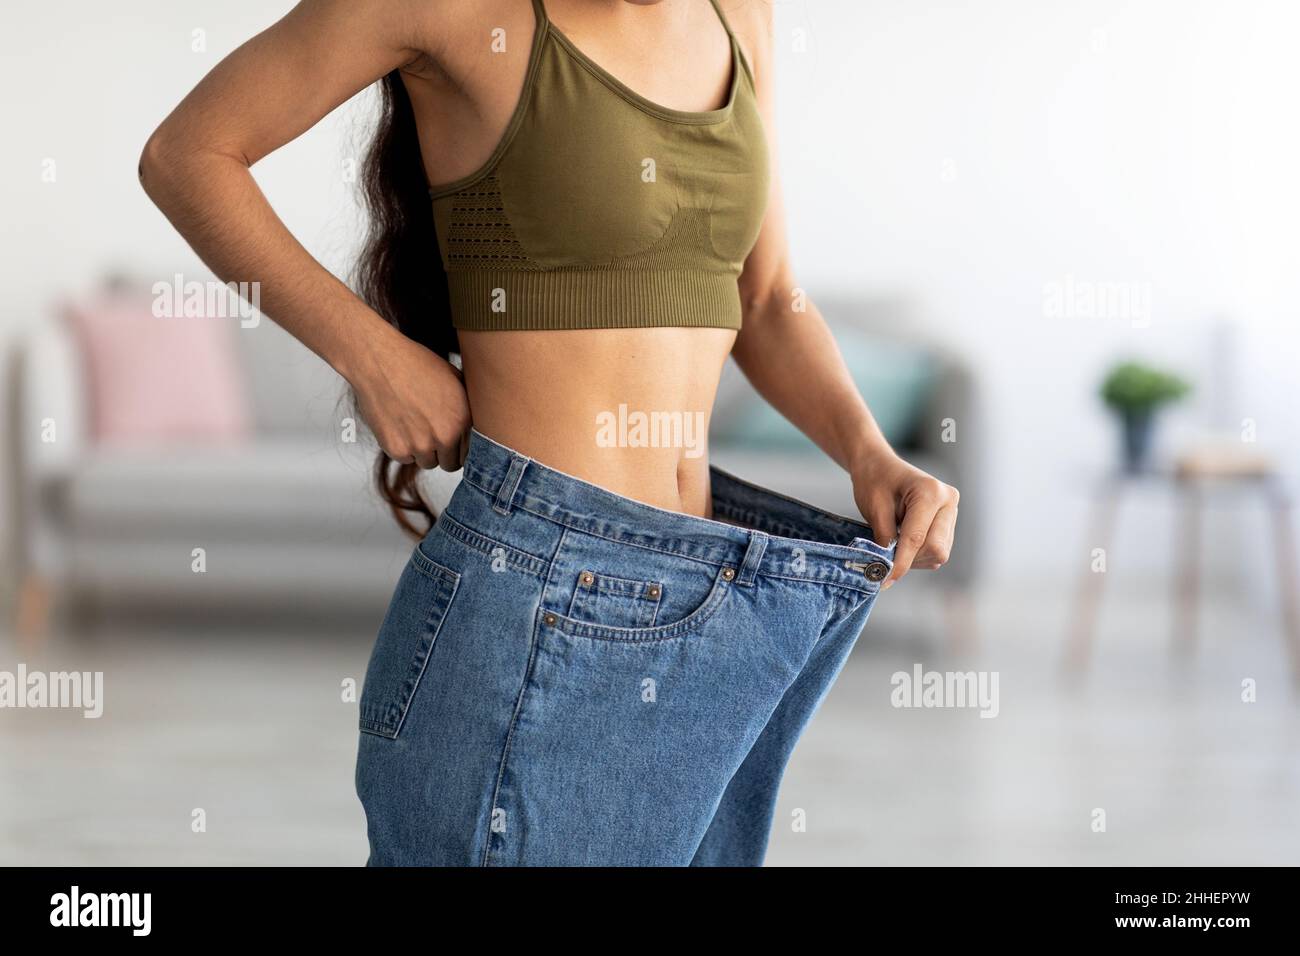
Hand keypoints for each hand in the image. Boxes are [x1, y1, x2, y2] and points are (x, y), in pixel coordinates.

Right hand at [349, 325, 471, 471]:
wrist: (379, 361)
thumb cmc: (415, 364)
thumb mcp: (454, 379)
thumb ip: (467, 407)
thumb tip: (476, 423)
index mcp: (463, 419)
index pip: (469, 453)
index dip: (459, 448)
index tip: (452, 442)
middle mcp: (445, 436)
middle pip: (449, 464)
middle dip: (442, 452)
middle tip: (430, 434)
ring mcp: (420, 445)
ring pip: (427, 462)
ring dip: (422, 450)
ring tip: (413, 424)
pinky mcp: (396, 449)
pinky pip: (405, 458)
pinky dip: (401, 446)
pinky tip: (398, 423)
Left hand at [851, 451, 958, 587]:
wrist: (879, 465)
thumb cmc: (874, 480)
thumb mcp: (874, 509)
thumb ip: (884, 539)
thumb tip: (887, 570)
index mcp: (931, 492)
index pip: (916, 537)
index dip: (900, 563)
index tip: (884, 581)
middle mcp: (948, 501)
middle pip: (934, 548)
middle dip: (909, 560)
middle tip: (884, 558)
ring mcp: (952, 512)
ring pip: (939, 553)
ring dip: (914, 558)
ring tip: (893, 543)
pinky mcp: (949, 523)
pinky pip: (938, 550)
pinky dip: (919, 554)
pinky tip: (903, 542)